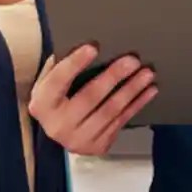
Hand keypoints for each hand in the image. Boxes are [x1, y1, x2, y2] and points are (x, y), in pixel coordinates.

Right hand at [27, 45, 157, 155]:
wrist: (59, 131)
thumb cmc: (57, 97)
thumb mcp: (50, 81)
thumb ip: (62, 66)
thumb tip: (90, 45)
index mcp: (42, 104)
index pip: (58, 81)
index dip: (75, 63)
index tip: (93, 46)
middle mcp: (58, 126)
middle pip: (89, 97)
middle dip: (113, 77)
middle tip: (132, 60)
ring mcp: (78, 140)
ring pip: (110, 112)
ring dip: (131, 91)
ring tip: (147, 74)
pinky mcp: (97, 146)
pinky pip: (121, 122)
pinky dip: (137, 105)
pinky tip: (149, 91)